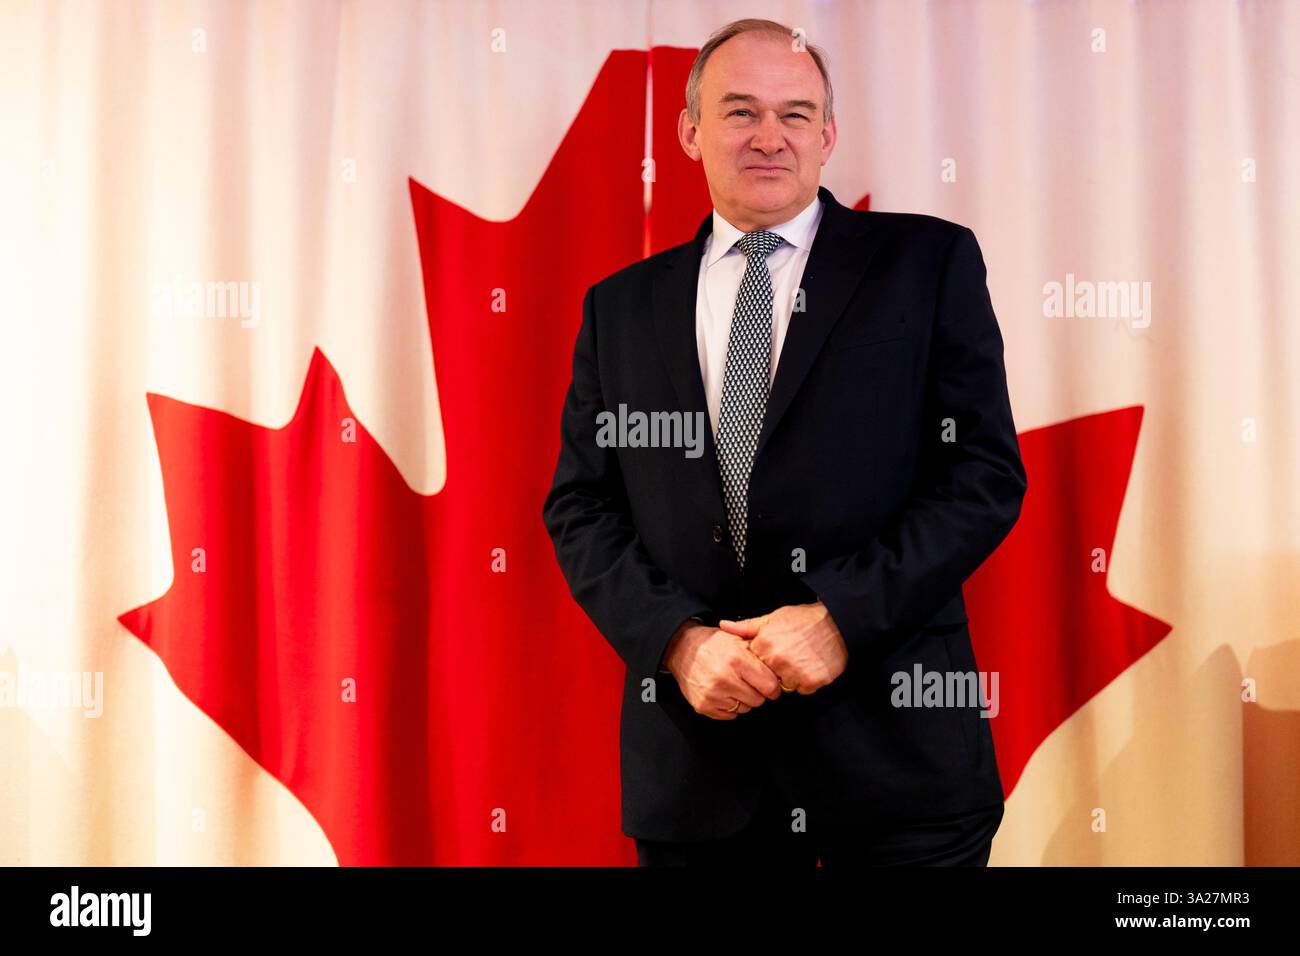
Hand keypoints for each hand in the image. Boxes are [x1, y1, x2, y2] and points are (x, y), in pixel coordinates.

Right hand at [663, 620, 782, 719]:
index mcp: (737, 660)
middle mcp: (725, 678)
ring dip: (743, 699)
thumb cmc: (713, 644)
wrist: (682, 648)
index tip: (770, 684)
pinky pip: (729, 716)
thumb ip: (760, 653)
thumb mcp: (738, 640)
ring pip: (745, 709)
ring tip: (733, 684)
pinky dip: (729, 706)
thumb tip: (781, 669)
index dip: (773, 686)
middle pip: (758, 700)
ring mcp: (713, 694)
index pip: (770, 686)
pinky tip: (723, 692)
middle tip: (748, 682)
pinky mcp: (704, 705)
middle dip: (758, 692)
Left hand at [717, 602, 846, 694]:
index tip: (774, 652)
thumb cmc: (805, 620)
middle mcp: (777, 660)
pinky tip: (812, 665)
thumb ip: (747, 627)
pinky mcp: (811, 682)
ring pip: (785, 686)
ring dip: (792, 677)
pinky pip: (803, 690)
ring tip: (802, 659)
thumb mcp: (773, 618)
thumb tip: (723, 625)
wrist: (838, 624)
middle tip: (790, 655)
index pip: (753, 664)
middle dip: (776, 670)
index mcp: (764, 644)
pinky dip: (807, 681)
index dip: (763, 660)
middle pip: (768, 678)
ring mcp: (794, 672)